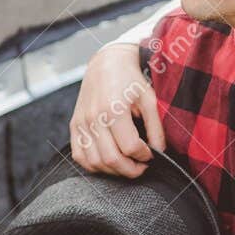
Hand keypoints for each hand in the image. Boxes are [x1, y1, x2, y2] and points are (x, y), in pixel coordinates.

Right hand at [69, 41, 165, 176]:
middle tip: (142, 166)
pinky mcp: (74, 126)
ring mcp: (81, 123)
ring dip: (114, 171)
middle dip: (131, 169)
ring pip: (95, 162)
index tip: (152, 154)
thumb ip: (156, 127)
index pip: (129, 147)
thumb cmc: (131, 79)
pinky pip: (80, 156)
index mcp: (113, 108)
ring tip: (128, 164)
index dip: (144, 156)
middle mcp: (93, 117)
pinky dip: (95, 165)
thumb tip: (160, 151)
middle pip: (111, 159)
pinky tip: (109, 161)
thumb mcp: (149, 99)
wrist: (107, 63)